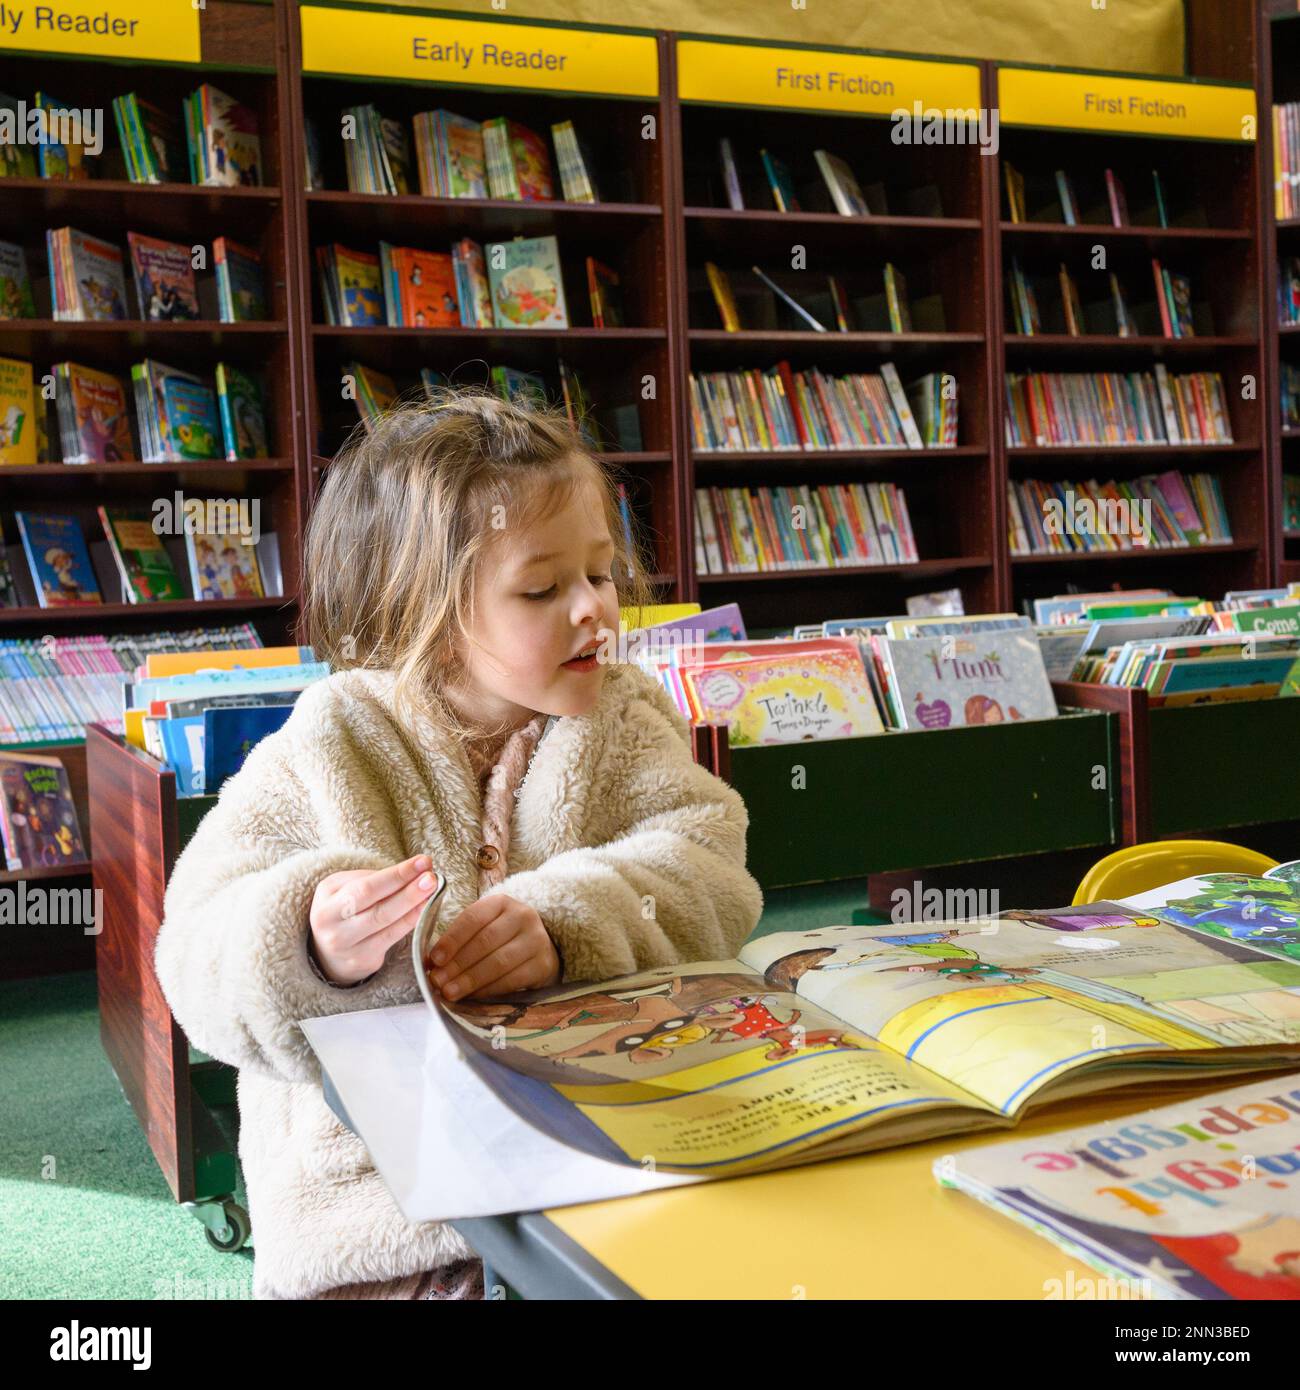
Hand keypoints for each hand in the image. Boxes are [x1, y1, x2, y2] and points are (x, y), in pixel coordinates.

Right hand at [309, 855, 441, 985]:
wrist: (327, 951)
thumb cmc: (342, 910)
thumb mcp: (343, 888)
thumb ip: (371, 879)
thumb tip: (413, 871)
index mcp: (326, 903)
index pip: (366, 887)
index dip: (397, 875)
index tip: (422, 862)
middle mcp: (332, 928)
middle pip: (377, 909)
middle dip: (408, 892)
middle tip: (431, 878)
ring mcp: (347, 948)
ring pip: (386, 925)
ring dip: (414, 907)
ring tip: (433, 892)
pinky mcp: (363, 962)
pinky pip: (392, 939)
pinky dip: (410, 922)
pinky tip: (424, 910)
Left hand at [427, 894, 560, 1000]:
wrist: (538, 951)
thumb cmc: (500, 940)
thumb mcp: (481, 930)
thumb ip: (458, 942)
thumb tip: (430, 964)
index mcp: (502, 902)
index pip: (473, 918)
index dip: (452, 939)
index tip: (434, 959)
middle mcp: (523, 916)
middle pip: (485, 941)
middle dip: (458, 963)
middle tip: (437, 981)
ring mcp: (537, 940)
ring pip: (499, 961)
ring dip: (470, 979)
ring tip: (450, 992)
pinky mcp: (544, 964)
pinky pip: (512, 979)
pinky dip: (489, 989)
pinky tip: (472, 996)